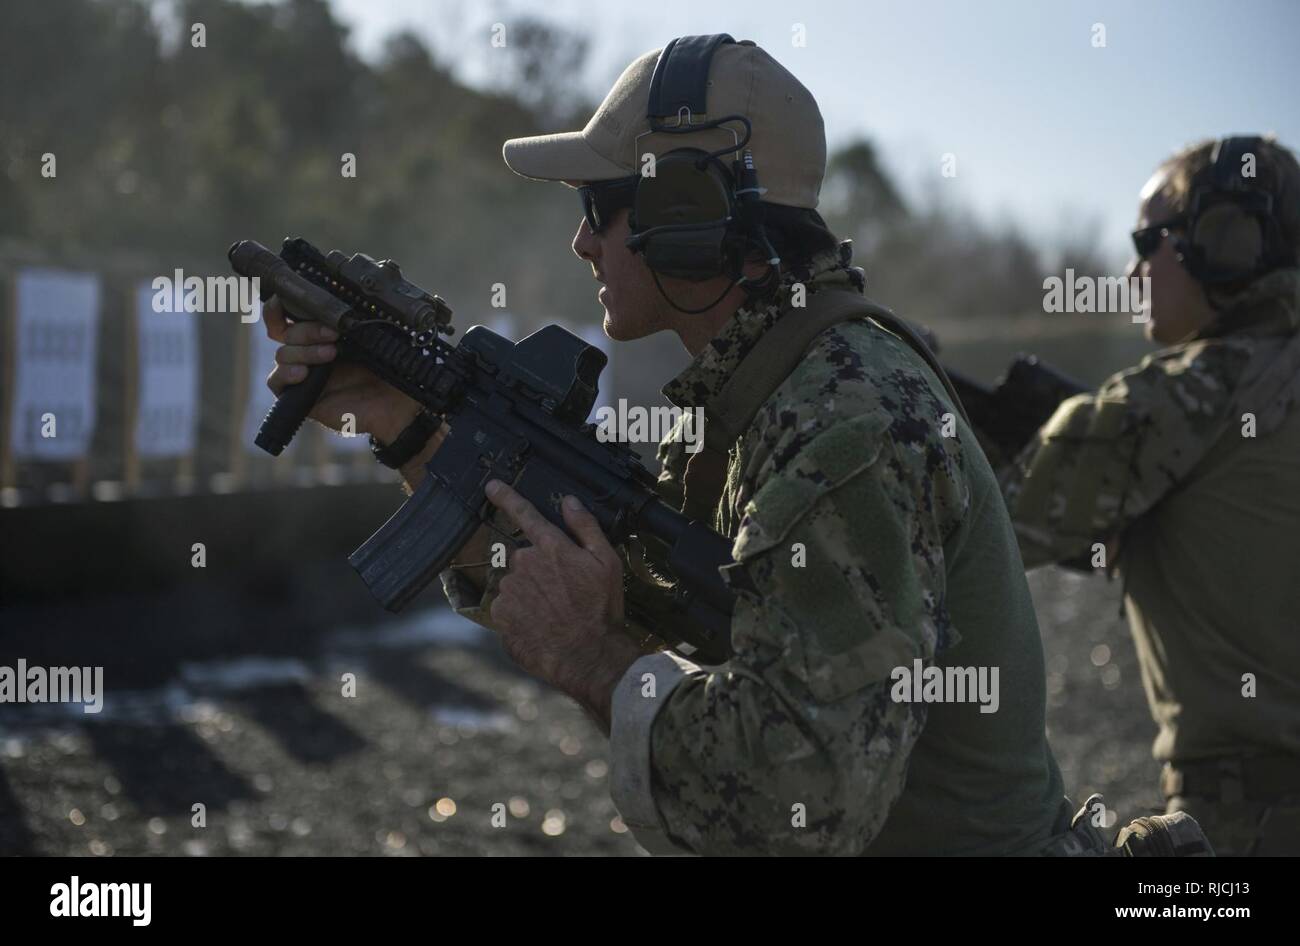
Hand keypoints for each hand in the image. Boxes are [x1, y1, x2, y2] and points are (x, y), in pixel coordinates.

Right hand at [263, 294, 423, 443]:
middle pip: (287, 332)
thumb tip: (342, 298)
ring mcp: (305, 373)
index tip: (288, 299)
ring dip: (304, 351)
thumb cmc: (391, 370)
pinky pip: (276, 382)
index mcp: (326, 332)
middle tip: (333, 334)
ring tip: (330, 354)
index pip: (290, 315)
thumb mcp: (376, 338)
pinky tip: (304, 374)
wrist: (398, 405)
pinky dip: (285, 374)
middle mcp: (312, 351)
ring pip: (283, 353)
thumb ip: (355, 320)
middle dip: (308, 330)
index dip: (281, 306)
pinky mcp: (301, 396)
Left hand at [484, 479, 641, 725]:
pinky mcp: (500, 615)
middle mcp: (524, 564)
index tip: (491, 485)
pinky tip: (540, 625)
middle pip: (524, 558)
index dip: (506, 496)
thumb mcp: (607, 562)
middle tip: (562, 592)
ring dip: (529, 593)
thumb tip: (569, 501)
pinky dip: (520, 614)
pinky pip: (507, 608)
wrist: (586, 654)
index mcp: (550, 547)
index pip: (525, 514)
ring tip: (553, 613)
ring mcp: (509, 590)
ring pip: (515, 584)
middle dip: (538, 570)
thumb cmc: (601, 608)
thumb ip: (585, 527)